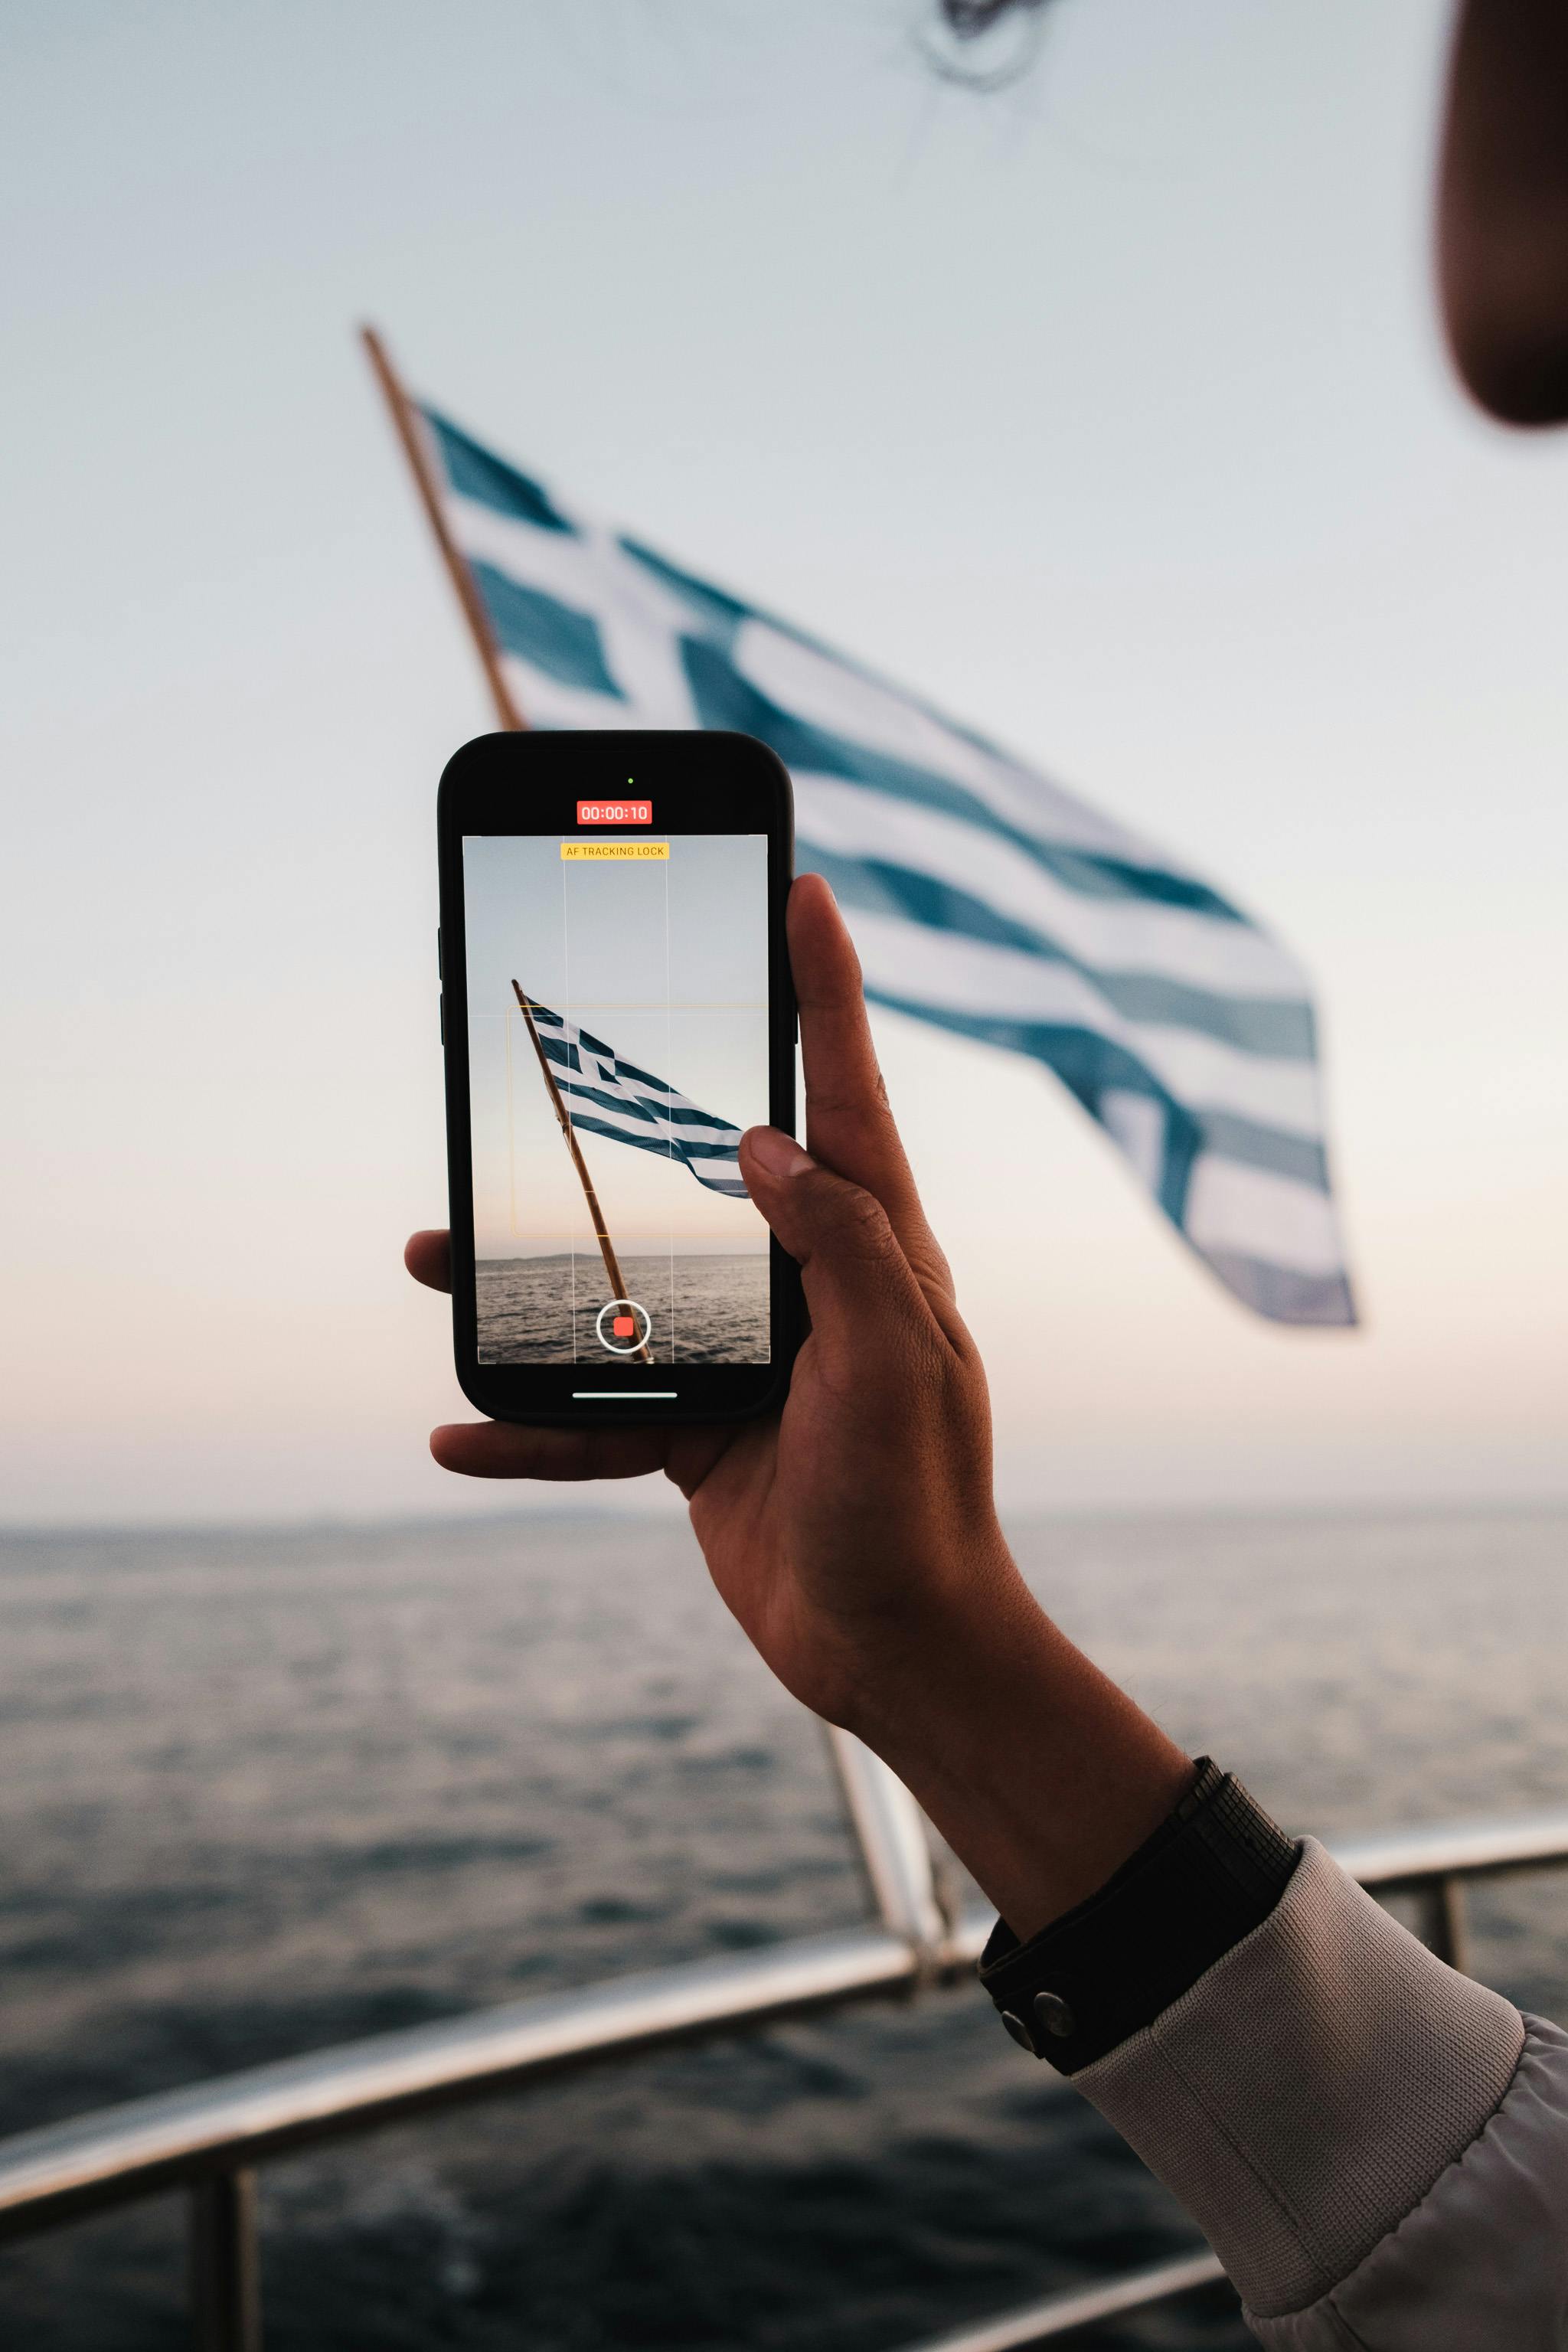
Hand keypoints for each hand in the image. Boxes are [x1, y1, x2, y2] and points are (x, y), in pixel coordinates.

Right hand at [407, 875, 1189, 1932]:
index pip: (842, 1091)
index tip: (799, 889)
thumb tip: (765, 1142)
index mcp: (873, 1249)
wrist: (897, 1650)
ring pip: (617, 1286)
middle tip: (540, 1059)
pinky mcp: (699, 1428)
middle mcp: (804, 1286)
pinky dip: (527, 1425)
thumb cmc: (917, 1502)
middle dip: (608, 1124)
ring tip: (430, 1257)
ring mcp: (744, 1356)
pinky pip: (595, 1410)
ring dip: (524, 1278)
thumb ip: (843, 1246)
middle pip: (691, 1176)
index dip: (821, 987)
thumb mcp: (895, 1364)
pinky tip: (454, 1433)